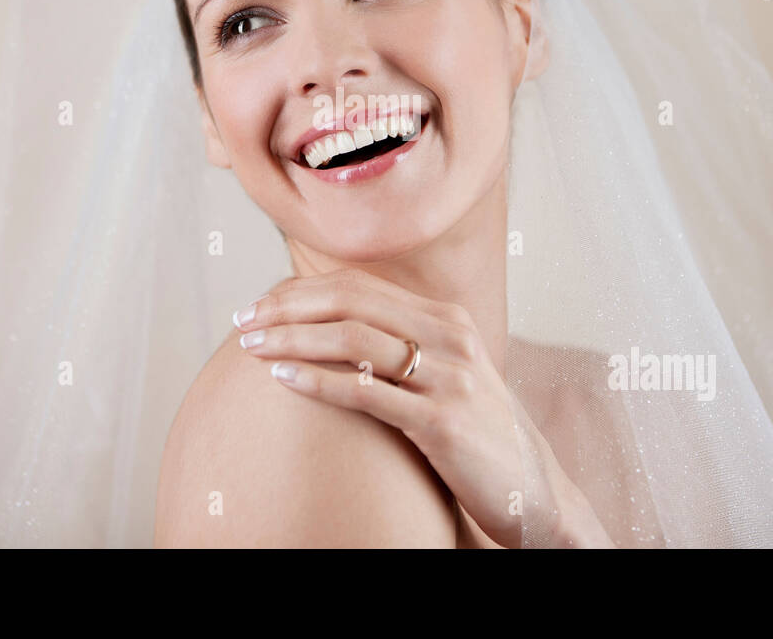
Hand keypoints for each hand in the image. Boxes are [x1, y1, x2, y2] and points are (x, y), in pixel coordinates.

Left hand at [232, 268, 611, 547]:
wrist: (530, 486)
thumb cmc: (472, 429)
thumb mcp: (444, 373)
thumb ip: (400, 344)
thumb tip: (329, 327)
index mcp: (445, 317)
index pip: (357, 286)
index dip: (301, 291)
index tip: (258, 306)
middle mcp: (450, 336)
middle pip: (349, 303)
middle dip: (287, 309)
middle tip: (242, 323)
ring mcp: (449, 377)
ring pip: (353, 341)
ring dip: (292, 340)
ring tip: (251, 349)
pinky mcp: (442, 422)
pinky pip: (367, 394)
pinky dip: (318, 382)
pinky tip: (283, 379)